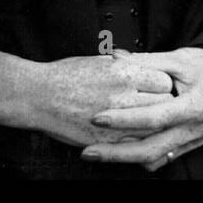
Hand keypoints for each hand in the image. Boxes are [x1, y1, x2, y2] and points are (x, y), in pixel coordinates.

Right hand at [21, 53, 176, 147]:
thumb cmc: (63, 76)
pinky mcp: (108, 139)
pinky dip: (137, 138)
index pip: (163, 80)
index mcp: (123, 72)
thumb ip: (120, 64)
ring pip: (154, 126)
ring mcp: (118, 120)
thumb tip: (135, 62)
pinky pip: (135, 142)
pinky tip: (132, 133)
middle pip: (164, 103)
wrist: (38, 96)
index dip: (162, 85)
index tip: (158, 87)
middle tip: (157, 105)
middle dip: (163, 104)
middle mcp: (124, 95)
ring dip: (153, 123)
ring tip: (147, 120)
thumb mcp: (95, 60)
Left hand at [81, 47, 202, 170]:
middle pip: (148, 151)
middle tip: (88, 151)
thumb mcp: (180, 58)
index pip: (150, 119)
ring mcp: (191, 140)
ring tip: (100, 152)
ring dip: (127, 159)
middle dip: (115, 155)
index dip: (122, 120)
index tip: (96, 118)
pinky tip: (126, 150)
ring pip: (156, 159)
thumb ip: (147, 60)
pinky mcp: (192, 143)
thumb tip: (116, 57)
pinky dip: (144, 157)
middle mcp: (190, 130)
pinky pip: (165, 157)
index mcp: (189, 108)